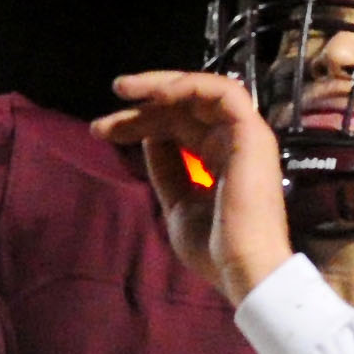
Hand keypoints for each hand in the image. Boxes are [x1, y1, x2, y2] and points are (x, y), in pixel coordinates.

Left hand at [90, 72, 294, 304]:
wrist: (242, 268)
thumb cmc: (213, 248)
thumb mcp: (176, 203)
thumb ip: (166, 168)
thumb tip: (149, 136)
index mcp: (218, 158)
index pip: (175, 126)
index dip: (138, 123)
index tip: (102, 131)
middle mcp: (233, 140)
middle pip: (182, 108)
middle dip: (139, 108)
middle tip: (102, 122)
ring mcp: (245, 134)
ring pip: (200, 91)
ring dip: (160, 85)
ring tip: (124, 89)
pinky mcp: (251, 131)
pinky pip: (222, 92)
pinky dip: (188, 86)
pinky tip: (155, 95)